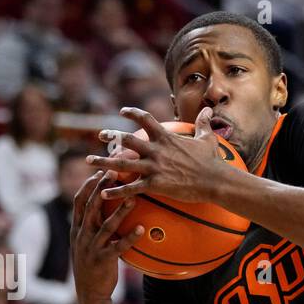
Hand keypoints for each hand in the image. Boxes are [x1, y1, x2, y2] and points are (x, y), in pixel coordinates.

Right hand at [70, 171, 142, 303]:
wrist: (89, 294)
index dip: (89, 185)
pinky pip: (119, 246)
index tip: (101, 172)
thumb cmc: (92, 266)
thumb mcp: (86, 244)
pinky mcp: (104, 260)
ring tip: (133, 199)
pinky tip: (142, 229)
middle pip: (91, 207)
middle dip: (102, 189)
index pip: (80, 201)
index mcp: (77, 229)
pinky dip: (131, 237)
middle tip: (115, 174)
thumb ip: (92, 227)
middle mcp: (82, 235)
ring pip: (106, 225)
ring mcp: (92, 248)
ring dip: (120, 210)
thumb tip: (103, 209)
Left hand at [89, 107, 236, 204]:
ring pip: (122, 163)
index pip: (145, 118)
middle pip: (126, 139)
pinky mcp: (155, 185)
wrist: (215, 180)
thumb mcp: (207, 139)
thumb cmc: (212, 161)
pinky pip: (131, 188)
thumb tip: (209, 110)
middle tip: (100, 135)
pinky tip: (103, 193)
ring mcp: (154, 167)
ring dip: (103, 162)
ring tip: (88, 161)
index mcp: (165, 137)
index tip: (122, 110)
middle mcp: (156, 150)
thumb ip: (203, 124)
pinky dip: (116, 191)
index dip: (132, 112)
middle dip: (111, 136)